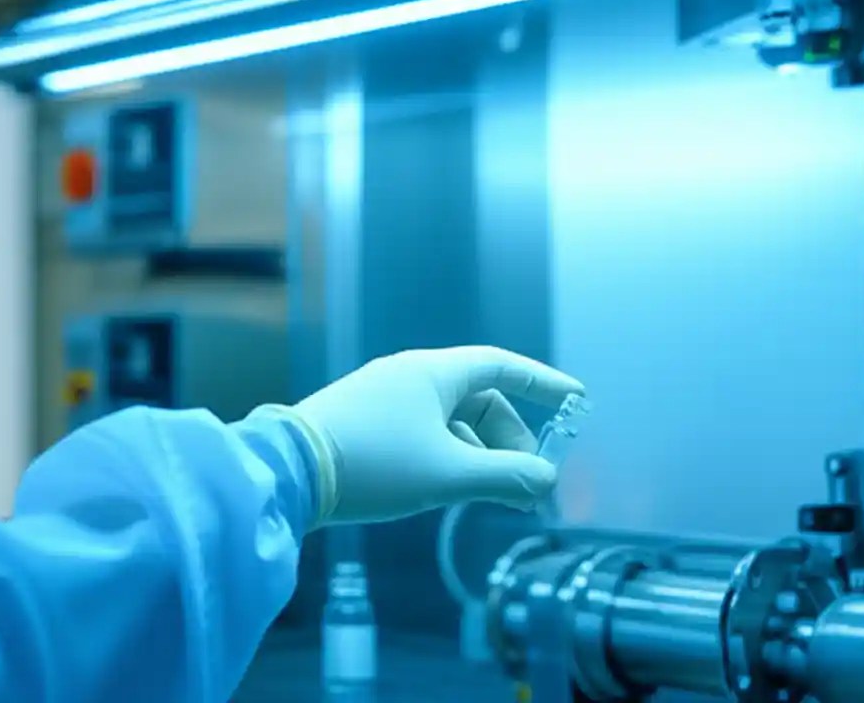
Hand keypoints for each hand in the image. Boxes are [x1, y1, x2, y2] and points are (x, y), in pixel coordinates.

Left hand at [288, 346, 583, 525]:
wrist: (288, 473)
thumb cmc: (373, 465)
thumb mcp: (447, 475)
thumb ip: (505, 477)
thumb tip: (546, 481)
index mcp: (433, 372)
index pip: (502, 366)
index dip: (542, 383)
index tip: (575, 400)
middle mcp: (409, 376)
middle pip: (479, 401)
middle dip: (510, 441)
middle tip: (525, 486)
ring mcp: (382, 399)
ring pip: (449, 423)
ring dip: (479, 456)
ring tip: (492, 498)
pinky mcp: (362, 424)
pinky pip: (421, 434)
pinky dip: (446, 458)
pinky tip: (448, 492)